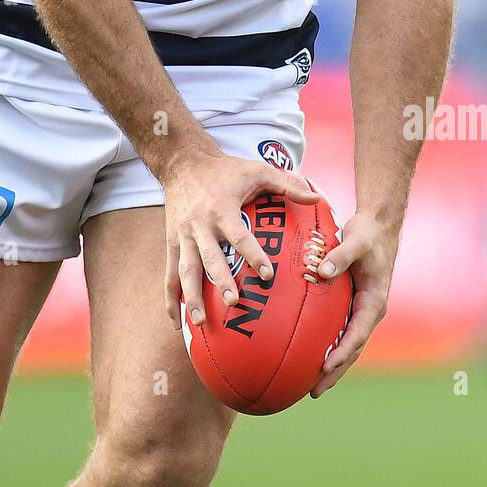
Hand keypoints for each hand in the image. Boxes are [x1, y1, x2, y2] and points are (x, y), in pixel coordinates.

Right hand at [161, 147, 321, 330]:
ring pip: (186, 269)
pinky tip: (175, 321)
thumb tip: (317, 198)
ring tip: (198, 323)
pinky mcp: (172, 241)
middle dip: (220, 281)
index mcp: (221, 208)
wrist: (183, 162)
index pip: (239, 235)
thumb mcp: (257, 170)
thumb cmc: (226, 169)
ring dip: (191, 297)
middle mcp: (200, 224)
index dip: (253, 254)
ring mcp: (183, 235)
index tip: (268, 274)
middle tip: (233, 302)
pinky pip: (170, 272)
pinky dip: (171, 297)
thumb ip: (287, 184)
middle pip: (210, 257)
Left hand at [310, 211, 400, 396]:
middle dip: (334, 372)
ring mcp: (361, 310)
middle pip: (352, 349)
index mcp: (374, 302)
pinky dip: (328, 344)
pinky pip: (339, 330)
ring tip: (311, 385)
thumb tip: (320, 272)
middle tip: (314, 391)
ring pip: (346, 344)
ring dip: (331, 365)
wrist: (378, 226)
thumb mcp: (356, 242)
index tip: (326, 367)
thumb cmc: (368, 234)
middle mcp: (369, 311)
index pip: (357, 334)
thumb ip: (340, 257)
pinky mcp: (352, 304)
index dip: (342, 352)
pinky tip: (310, 354)